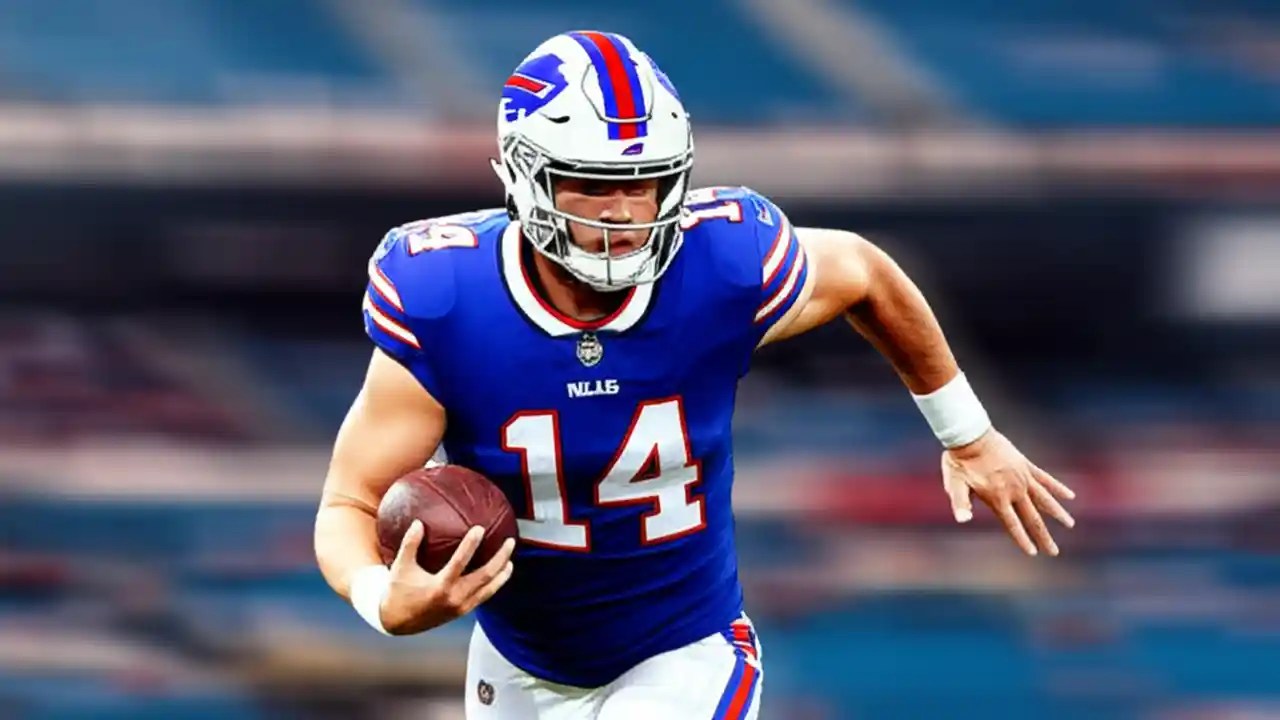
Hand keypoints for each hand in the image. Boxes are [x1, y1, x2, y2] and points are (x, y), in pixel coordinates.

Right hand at [380, 521, 514, 634]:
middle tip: (510, 542)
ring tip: (511, 561)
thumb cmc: (398, 591)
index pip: (460, 562)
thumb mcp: (400, 567)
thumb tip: (419, 522)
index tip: (480, 528)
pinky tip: (497, 575)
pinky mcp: (462, 612)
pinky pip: (483, 597)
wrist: (397, 623)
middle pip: (485, 577)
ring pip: (489, 590)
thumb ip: (410, 544)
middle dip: (500, 559)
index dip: (471, 545)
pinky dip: (493, 586)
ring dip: (502, 575)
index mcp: (440, 587)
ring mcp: (461, 607)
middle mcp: (454, 598)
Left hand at [941, 429, 1075, 555]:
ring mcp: (1022, 477)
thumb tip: (962, 520)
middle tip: (1054, 552)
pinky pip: (1045, 478)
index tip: (1033, 553)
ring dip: (1057, 513)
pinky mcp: (1025, 465)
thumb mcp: (955, 484)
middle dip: (1044, 536)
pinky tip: (1070, 496)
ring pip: (1045, 499)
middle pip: (1033, 518)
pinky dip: (1057, 487)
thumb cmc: (960, 461)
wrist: (971, 435)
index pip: (1013, 524)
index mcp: (998, 498)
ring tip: (1070, 524)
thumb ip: (960, 503)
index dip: (1022, 540)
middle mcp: (1014, 490)